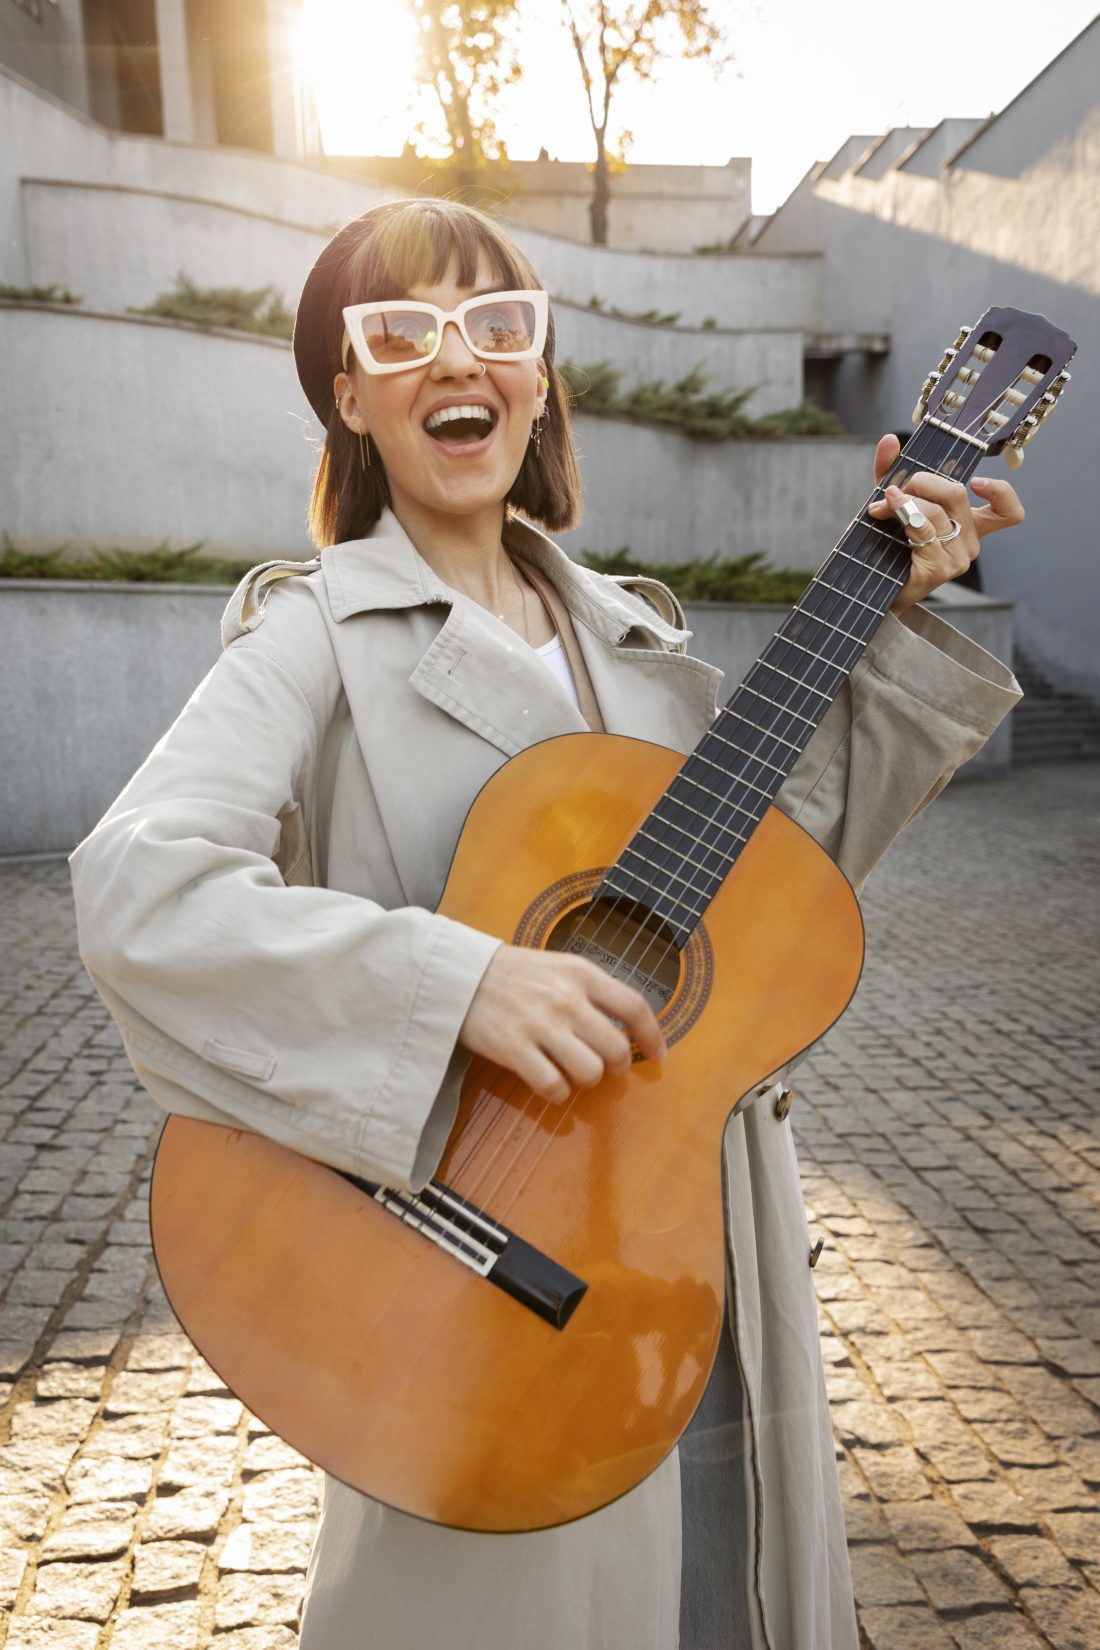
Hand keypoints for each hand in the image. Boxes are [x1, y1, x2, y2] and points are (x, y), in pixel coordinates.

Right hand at [459, 945, 666, 1101]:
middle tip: (607, 1066)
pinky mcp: (514, 1050)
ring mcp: (540, 1026)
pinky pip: (553, 1087)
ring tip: (574, 1071)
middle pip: (615, 1049)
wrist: (461, 976)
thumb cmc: (515, 973)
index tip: (658, 1055)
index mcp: (581, 973)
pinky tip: (550, 1082)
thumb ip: (592, 991)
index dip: (652, 1036)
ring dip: (587, 1079)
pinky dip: (557, 1092)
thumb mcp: (560, 966)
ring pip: (589, 1071)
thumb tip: (626, 1026)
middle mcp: (566, 999)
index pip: (634, 1007)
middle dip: (618, 1065)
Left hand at [866, 433, 1024, 613]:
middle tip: (895, 489)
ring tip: (883, 503)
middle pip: (957, 494)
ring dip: (904, 500)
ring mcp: (956, 559)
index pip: (1009, 512)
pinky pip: (923, 530)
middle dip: (921, 481)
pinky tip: (883, 512)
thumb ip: (892, 472)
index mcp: (970, 527)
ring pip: (936, 510)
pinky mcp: (938, 570)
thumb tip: (889, 440)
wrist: (869, 591)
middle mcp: (969, 544)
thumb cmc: (887, 548)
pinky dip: (903, 514)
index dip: (1001, 492)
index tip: (976, 482)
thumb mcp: (894, 504)